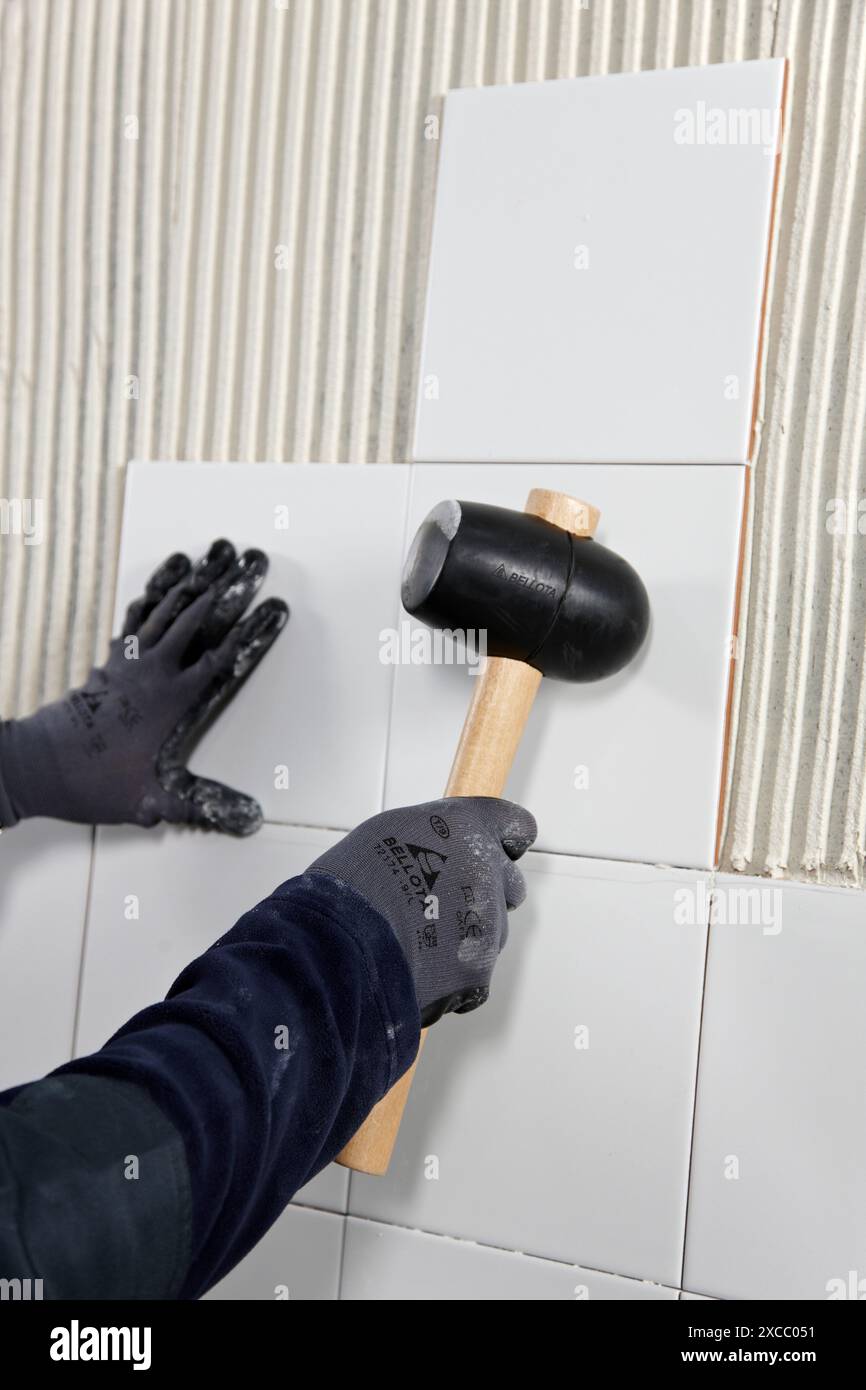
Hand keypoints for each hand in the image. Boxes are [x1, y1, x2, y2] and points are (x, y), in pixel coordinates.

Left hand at [0, 540, 287, 833]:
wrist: (37, 766)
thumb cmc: (93, 783)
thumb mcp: (151, 802)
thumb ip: (200, 806)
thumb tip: (251, 821)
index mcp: (171, 701)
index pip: (221, 659)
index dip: (250, 632)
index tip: (274, 608)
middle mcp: (153, 673)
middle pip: (196, 619)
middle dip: (227, 588)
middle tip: (250, 560)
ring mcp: (129, 662)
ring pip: (166, 610)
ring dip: (193, 582)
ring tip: (215, 554)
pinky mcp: (110, 662)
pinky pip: (136, 618)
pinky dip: (154, 594)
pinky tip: (165, 579)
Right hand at [309, 797, 536, 1025]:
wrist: (343, 940)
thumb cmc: (353, 883)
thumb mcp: (390, 833)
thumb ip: (432, 841)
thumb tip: (439, 855)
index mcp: (467, 826)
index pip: (517, 825)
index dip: (507, 839)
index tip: (501, 847)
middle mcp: (488, 869)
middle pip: (510, 884)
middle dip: (487, 893)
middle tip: (446, 902)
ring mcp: (489, 921)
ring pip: (492, 930)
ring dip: (467, 934)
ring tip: (420, 938)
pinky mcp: (480, 967)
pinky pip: (476, 972)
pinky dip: (455, 974)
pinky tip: (421, 967)